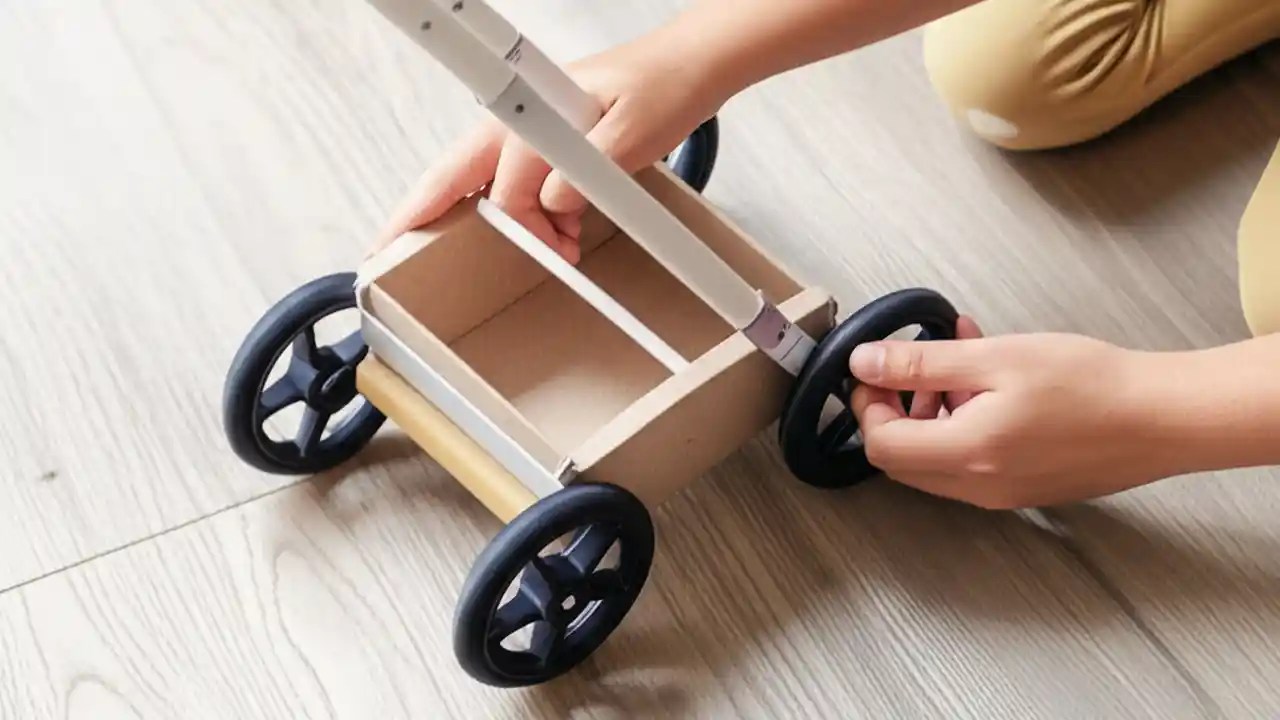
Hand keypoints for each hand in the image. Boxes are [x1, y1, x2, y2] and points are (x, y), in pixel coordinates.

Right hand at [372, 31, 731, 262]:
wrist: (689, 65)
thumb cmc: (664, 87)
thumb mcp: (635, 133)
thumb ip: (591, 170)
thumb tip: (552, 207)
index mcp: (534, 112)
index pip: (501, 188)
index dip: (495, 227)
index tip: (445, 252)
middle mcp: (517, 118)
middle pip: (451, 174)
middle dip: (422, 214)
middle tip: (388, 250)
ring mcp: (526, 126)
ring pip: (480, 180)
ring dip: (504, 221)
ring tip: (556, 250)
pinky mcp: (542, 136)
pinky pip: (510, 178)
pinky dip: (526, 210)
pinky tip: (559, 231)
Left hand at [849, 318, 1174, 508]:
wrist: (1164, 418)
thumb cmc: (1089, 383)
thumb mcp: (995, 358)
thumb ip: (922, 363)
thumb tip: (863, 363)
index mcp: (966, 455)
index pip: (881, 446)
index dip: (868, 406)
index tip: (877, 370)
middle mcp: (978, 487)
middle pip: (903, 459)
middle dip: (899, 409)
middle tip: (920, 366)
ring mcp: (1002, 494)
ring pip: (936, 460)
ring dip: (933, 411)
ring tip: (962, 360)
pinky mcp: (1023, 489)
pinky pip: (970, 463)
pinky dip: (964, 424)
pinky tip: (990, 382)